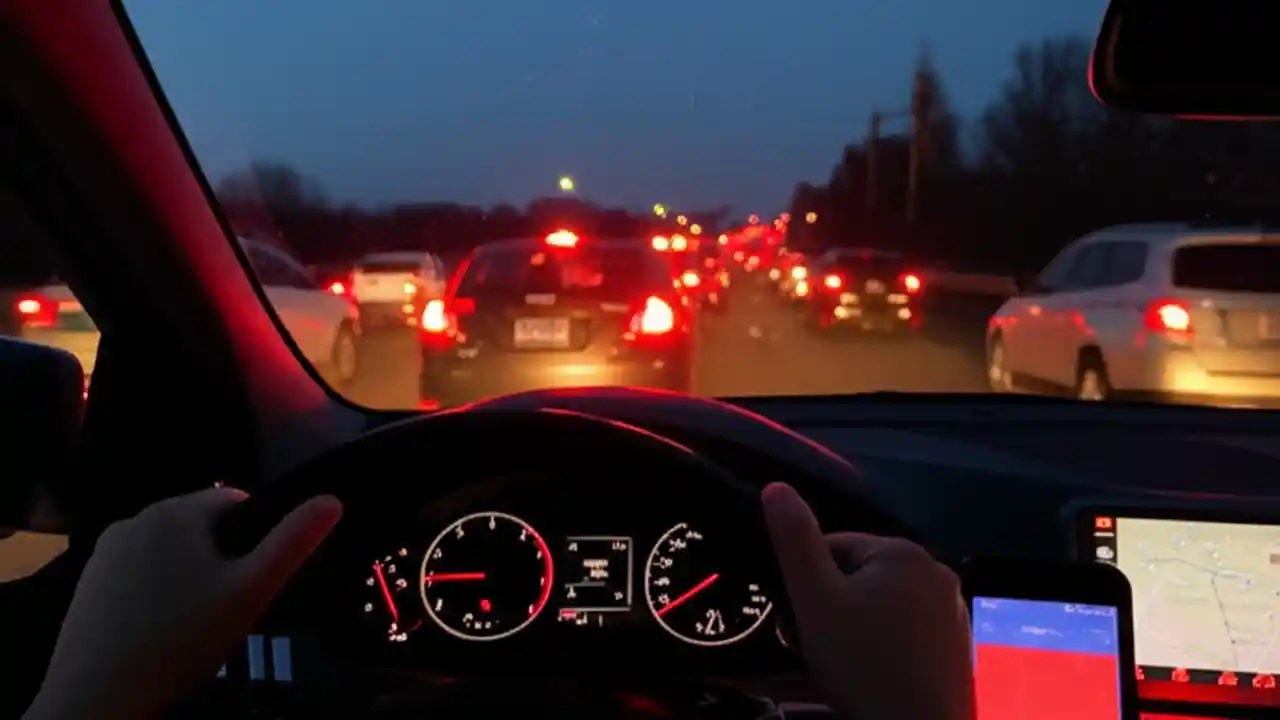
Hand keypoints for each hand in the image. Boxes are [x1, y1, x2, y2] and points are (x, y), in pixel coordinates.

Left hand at [25, 487, 341, 719]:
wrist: (98, 695)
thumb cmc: (183, 637)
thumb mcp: (251, 591)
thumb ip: (293, 543)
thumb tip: (332, 500)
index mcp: (179, 511)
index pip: (234, 500)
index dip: (254, 536)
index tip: (253, 580)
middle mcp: (137, 517)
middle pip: (198, 525)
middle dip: (218, 556)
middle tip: (225, 607)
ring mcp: (106, 549)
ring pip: (166, 549)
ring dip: (185, 573)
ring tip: (192, 623)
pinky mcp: (87, 580)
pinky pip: (136, 571)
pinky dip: (152, 591)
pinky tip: (157, 630)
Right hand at [762, 482, 973, 719]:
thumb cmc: (862, 661)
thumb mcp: (815, 598)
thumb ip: (795, 540)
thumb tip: (776, 487)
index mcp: (902, 551)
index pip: (835, 548)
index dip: (811, 582)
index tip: (801, 619)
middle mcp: (936, 572)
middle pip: (863, 578)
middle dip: (836, 606)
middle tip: (821, 645)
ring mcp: (953, 612)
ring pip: (886, 608)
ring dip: (861, 628)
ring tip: (845, 665)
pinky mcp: (958, 648)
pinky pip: (909, 635)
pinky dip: (888, 648)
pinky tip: (875, 675)